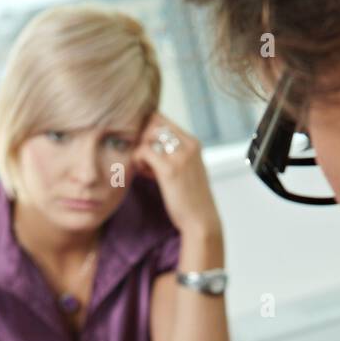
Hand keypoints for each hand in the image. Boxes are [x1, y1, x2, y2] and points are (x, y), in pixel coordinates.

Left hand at [132, 113, 221, 240]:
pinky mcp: (169, 169)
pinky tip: (145, 174)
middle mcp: (188, 144)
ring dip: (140, 149)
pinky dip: (138, 161)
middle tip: (143, 158)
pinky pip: (143, 151)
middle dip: (143, 137)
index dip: (149, 131)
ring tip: (145, 167)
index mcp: (193, 143)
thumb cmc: (191, 199)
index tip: (148, 149)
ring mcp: (180, 155)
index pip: (163, 120)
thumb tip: (151, 148)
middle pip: (154, 121)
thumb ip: (174, 156)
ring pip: (148, 134)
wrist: (201, 221)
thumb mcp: (187, 170)